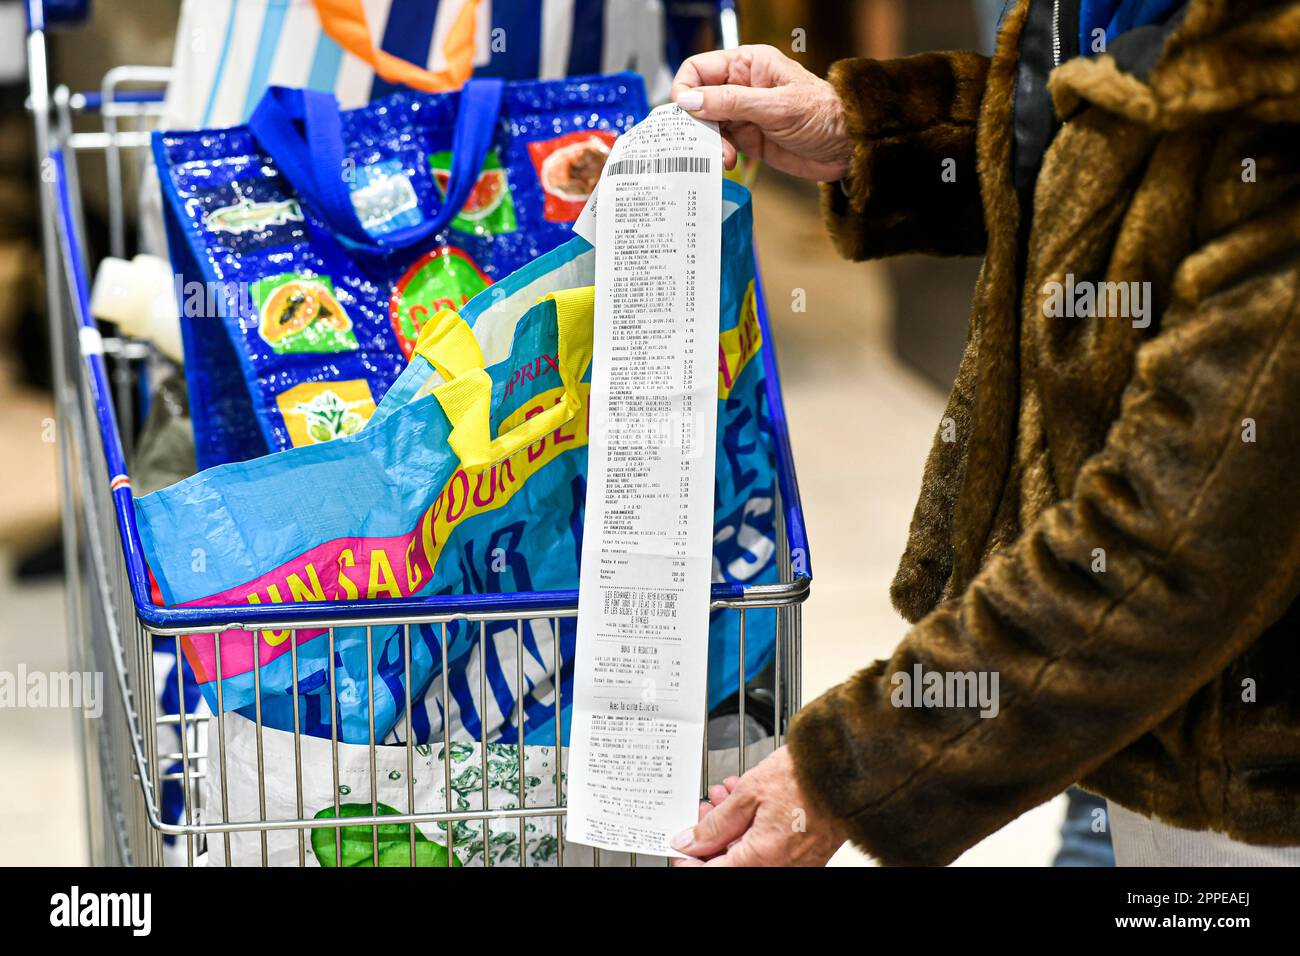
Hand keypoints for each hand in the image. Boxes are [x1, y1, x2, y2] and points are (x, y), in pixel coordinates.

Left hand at [670, 746, 847, 865]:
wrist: (845, 768)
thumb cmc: (805, 777)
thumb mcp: (747, 793)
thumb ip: (715, 823)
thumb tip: (691, 841)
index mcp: (759, 860)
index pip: (711, 871)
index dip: (691, 856)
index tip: (683, 842)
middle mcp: (778, 868)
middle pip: (731, 862)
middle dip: (713, 835)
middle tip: (706, 809)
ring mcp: (794, 863)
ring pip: (750, 853)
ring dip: (733, 827)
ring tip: (728, 796)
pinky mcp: (806, 854)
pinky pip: (770, 848)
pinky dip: (755, 827)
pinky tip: (750, 801)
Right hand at [671, 44, 852, 182]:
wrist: (845, 148)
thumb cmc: (824, 115)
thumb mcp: (777, 106)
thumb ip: (732, 102)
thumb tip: (691, 100)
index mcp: (748, 64)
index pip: (699, 68)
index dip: (686, 88)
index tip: (685, 112)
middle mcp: (741, 86)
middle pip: (698, 99)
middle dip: (697, 122)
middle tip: (705, 140)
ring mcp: (742, 114)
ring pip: (705, 125)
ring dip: (708, 142)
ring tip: (725, 155)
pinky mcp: (745, 138)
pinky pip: (718, 144)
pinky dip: (717, 154)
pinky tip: (728, 161)